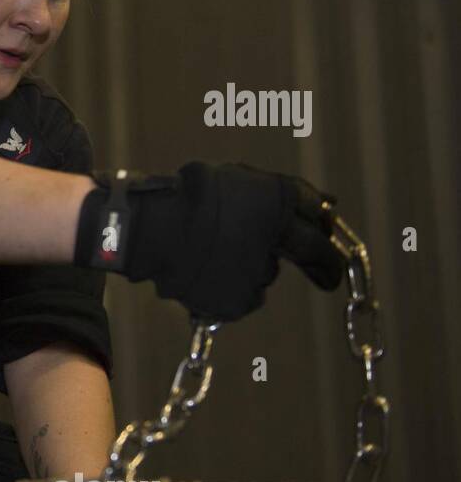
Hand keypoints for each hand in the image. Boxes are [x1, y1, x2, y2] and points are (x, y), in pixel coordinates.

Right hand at [75, 161, 344, 320]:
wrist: (150, 230)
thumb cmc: (187, 199)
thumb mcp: (238, 181)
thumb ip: (277, 194)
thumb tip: (330, 205)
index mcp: (278, 200)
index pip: (318, 213)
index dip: (323, 225)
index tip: (329, 236)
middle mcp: (277, 236)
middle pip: (316, 253)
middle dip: (328, 266)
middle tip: (330, 278)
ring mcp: (259, 271)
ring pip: (265, 273)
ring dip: (249, 268)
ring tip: (210, 255)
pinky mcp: (238, 300)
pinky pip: (241, 297)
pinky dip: (227, 288)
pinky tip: (203, 273)